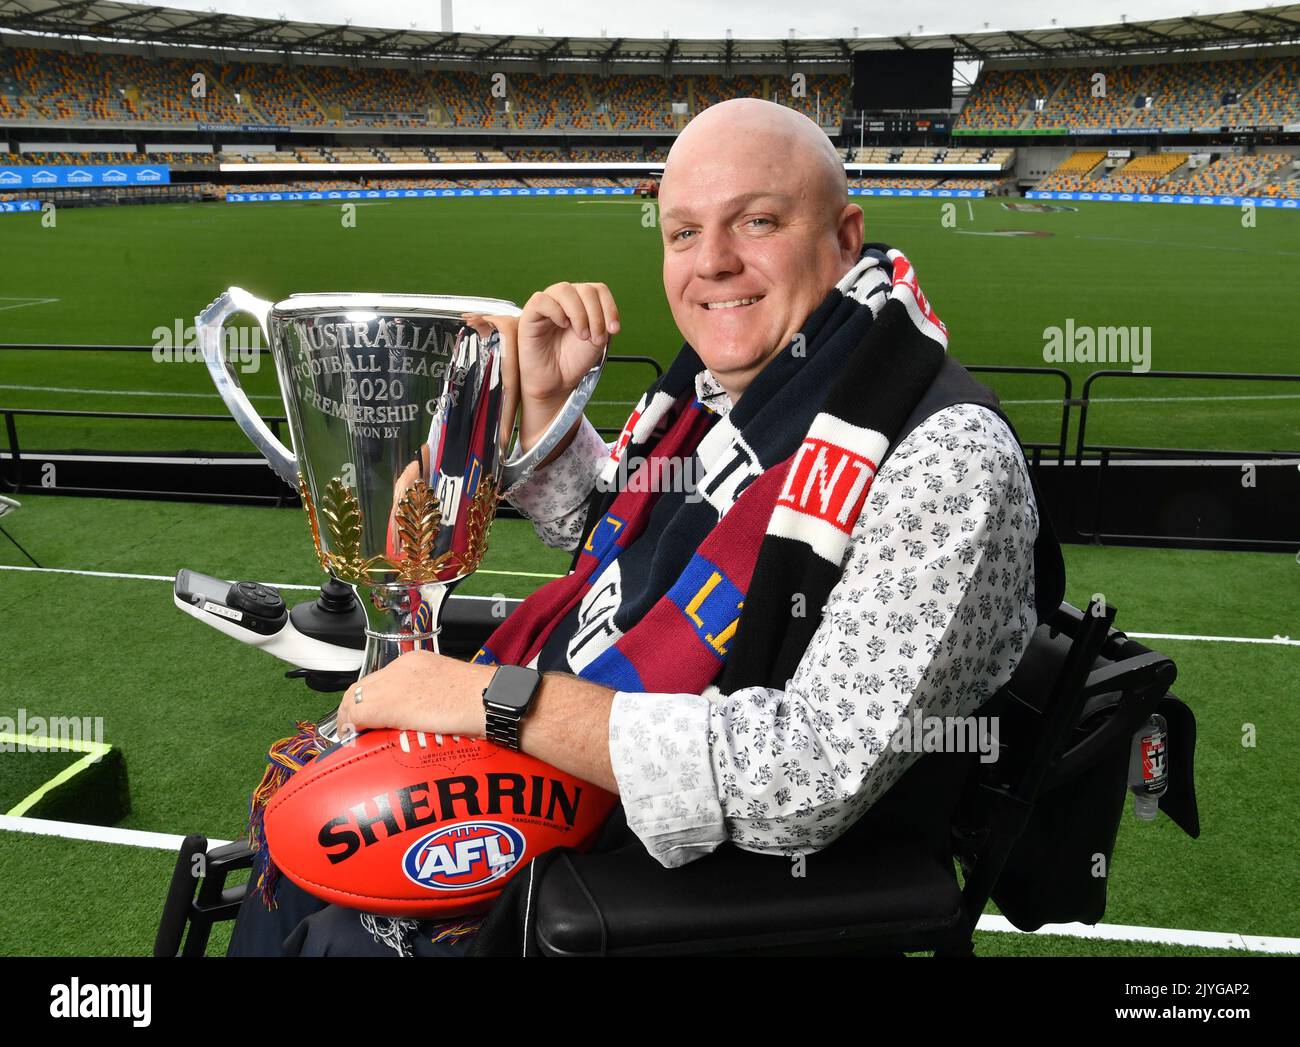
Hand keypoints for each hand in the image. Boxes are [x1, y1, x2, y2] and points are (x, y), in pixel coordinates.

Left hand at [333, 650, 491, 742]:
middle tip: (355, 727)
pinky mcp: (391, 703)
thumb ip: (432, 694)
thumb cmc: (483, 698)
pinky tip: (353, 737)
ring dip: (350, 716)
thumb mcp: (452, 688)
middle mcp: (401, 667)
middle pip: (364, 686)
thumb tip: (425, 713)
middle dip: (356, 706)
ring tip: (351, 735)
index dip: (371, 697)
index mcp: (417, 661)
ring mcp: (394, 683)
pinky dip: (352, 725)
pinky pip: (358, 713)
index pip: (381, 677)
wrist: (489, 700)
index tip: (369, 714)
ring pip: (355, 697)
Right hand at [465, 282, 618, 454]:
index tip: (614, 330)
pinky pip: (541, 300)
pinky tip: (562, 326)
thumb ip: (603, 321)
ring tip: (582, 335)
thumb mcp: (597, 340)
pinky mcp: (530, 314)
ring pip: (564, 290)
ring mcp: (547, 305)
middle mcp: (565, 299)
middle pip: (585, 289)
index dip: (610, 307)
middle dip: (596, 314)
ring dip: (579, 313)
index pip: (598, 290)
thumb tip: (605, 312)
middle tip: (596, 338)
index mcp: (582, 302)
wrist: (556, 382)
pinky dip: (556, 311)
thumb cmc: (574, 360)